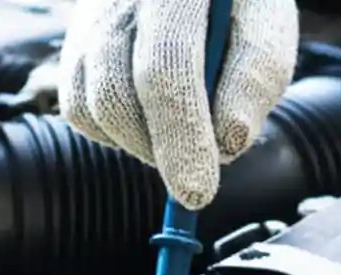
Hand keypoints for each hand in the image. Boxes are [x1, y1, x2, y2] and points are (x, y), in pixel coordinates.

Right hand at [59, 0, 297, 209]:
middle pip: (114, 94)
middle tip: (199, 165)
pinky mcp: (73, 44)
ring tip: (182, 132)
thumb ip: (256, 75)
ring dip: (137, 142)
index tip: (198, 191)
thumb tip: (228, 144)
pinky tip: (152, 118)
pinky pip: (79, 107)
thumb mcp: (267, 23)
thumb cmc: (236, 0)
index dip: (181, 136)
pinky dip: (115, 131)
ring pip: (88, 108)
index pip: (165, 69)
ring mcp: (86, 20)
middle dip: (158, 148)